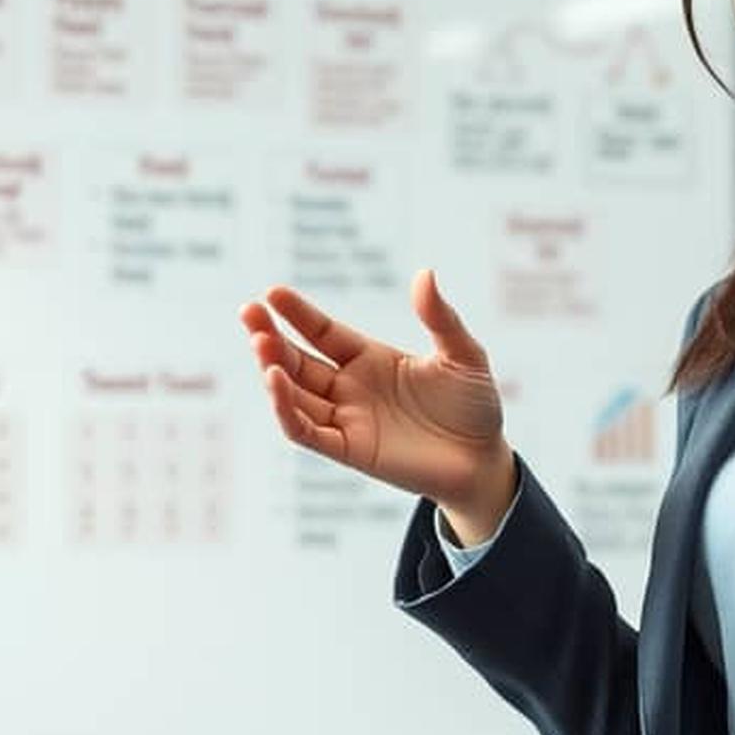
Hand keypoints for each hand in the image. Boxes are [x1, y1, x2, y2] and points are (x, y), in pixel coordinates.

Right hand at [239, 272, 516, 537]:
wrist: (485, 460)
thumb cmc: (475, 406)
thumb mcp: (463, 354)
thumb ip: (440, 318)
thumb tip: (424, 274)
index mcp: (370, 359)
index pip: (323, 333)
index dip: (298, 314)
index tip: (273, 292)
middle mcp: (351, 388)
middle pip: (298, 360)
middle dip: (270, 338)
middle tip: (249, 312)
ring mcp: (347, 420)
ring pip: (295, 394)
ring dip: (274, 370)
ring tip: (260, 343)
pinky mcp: (349, 451)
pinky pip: (307, 431)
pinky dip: (287, 409)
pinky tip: (276, 382)